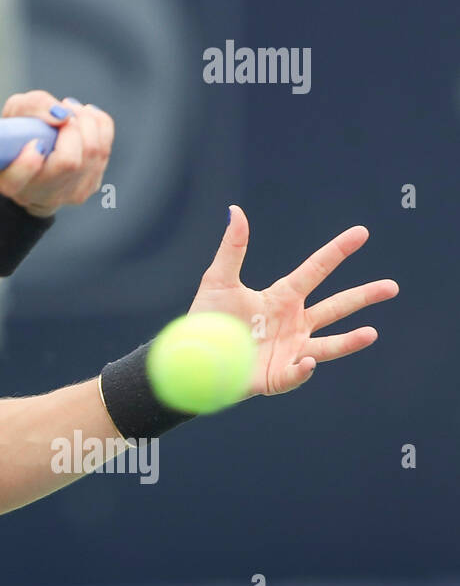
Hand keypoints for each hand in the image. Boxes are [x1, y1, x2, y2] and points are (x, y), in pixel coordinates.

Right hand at [0, 92, 112, 216]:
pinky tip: (84, 118)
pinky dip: (98, 125)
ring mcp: (68, 194)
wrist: (35, 162)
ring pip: (93, 153)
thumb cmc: (21, 135)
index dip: (28, 162)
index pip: (19, 179)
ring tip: (72, 109)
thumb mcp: (14, 114)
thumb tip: (63, 115)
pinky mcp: (89, 186)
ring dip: (87, 121)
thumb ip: (32, 107)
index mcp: (10, 183)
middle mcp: (39, 195)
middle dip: (73, 126)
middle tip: (63, 109)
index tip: (34, 143)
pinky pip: (104, 149)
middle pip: (69, 162)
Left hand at [188, 205, 398, 399]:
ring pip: (328, 344)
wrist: (192, 354)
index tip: (361, 232)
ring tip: (372, 333)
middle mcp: (293, 322)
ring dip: (350, 341)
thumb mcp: (218, 280)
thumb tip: (235, 210)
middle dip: (363, 297)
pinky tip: (307, 361)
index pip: (316, 269)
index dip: (338, 251)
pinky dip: (303, 369)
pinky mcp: (278, 375)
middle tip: (392, 286)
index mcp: (282, 297)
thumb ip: (232, 248)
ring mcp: (290, 350)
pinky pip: (296, 373)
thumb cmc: (206, 318)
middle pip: (335, 307)